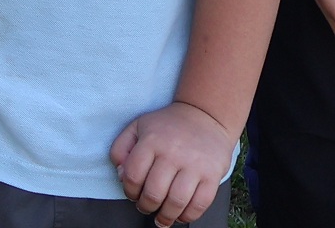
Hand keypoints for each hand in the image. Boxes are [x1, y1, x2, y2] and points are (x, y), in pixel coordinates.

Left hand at [110, 99, 233, 224]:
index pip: (133, 176)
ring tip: (162, 218)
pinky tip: (181, 215)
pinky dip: (188, 216)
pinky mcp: (212, 175)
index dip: (129, 191)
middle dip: (146, 206)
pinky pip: (200, 204)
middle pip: (154, 193)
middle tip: (146, 207)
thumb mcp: (138, 127)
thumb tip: (121, 175)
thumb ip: (121, 148)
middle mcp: (172, 153)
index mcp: (151, 140)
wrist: (205, 116)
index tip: (132, 194)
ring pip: (176, 202)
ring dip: (166, 216)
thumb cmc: (168, 126)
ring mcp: (194, 165)